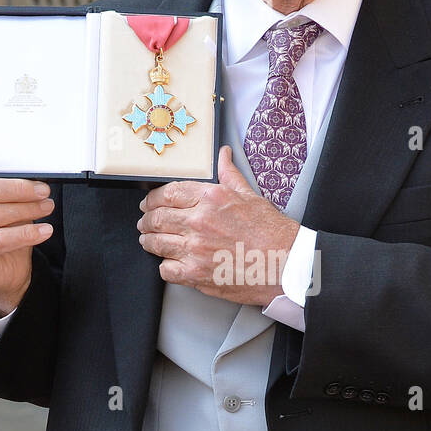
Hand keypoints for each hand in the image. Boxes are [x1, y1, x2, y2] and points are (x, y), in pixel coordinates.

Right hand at [0, 137, 55, 316]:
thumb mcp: (7, 202)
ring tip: (47, 207)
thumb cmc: (6, 228)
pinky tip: (44, 230)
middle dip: (18, 188)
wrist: (5, 270)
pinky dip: (26, 234)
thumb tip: (36, 175)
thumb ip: (10, 186)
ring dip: (27, 209)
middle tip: (43, 189)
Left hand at [137, 145, 298, 304]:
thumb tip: (224, 155)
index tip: (150, 203)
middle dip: (146, 220)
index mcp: (211, 198)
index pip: (168, 193)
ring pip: (156, 243)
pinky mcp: (196, 275)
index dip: (153, 198)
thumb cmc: (273, 233)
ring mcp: (195, 250)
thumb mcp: (250, 196)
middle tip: (145, 222)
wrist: (285, 265)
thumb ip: (230, 175)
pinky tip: (171, 263)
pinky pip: (166, 270)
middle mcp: (199, 222)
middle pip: (157, 218)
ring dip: (149, 241)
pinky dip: (165, 266)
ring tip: (150, 241)